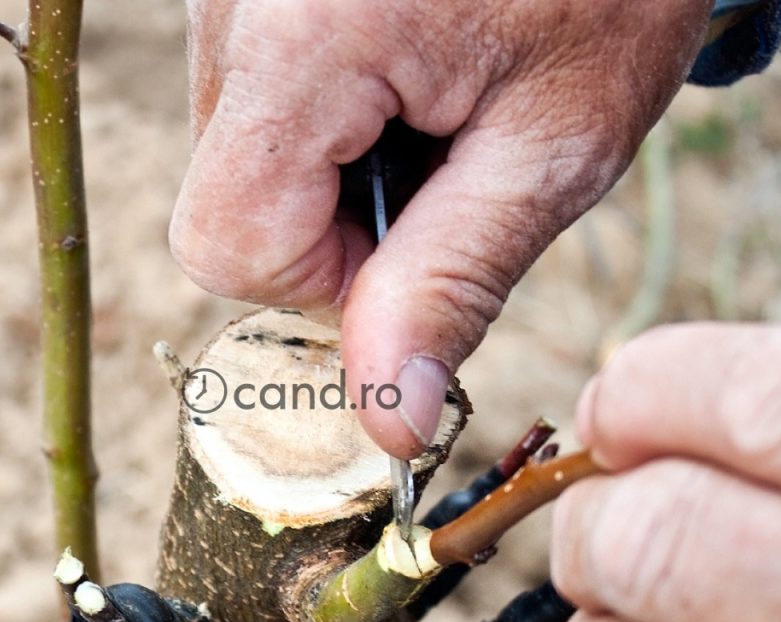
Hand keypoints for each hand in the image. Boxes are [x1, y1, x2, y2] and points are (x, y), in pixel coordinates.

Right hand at [170, 0, 713, 457]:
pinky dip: (324, 118)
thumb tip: (387, 421)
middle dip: (331, 226)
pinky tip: (405, 68)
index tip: (424, 239)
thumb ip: (455, 282)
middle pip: (223, 203)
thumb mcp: (556, 142)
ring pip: (235, 156)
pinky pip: (248, 99)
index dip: (321, 282)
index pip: (225, 243)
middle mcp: (232, 5)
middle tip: (446, 156)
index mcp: (301, 41)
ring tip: (434, 98)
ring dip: (330, 170)